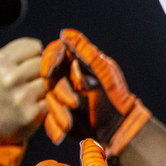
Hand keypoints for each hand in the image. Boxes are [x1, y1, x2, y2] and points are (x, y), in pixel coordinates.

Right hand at [0, 38, 46, 144]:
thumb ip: (16, 54)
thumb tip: (50, 49)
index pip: (34, 46)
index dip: (35, 54)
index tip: (30, 62)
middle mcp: (9, 78)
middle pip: (43, 63)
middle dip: (41, 69)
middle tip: (31, 80)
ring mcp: (21, 96)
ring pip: (49, 80)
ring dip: (45, 85)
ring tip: (32, 92)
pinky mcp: (32, 113)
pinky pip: (51, 98)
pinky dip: (46, 100)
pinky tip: (34, 104)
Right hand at [41, 29, 150, 154]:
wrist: (118, 128)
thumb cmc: (115, 96)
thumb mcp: (102, 71)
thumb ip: (84, 51)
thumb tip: (64, 33)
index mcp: (78, 62)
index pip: (56, 53)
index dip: (49, 60)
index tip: (47, 72)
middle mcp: (67, 77)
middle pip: (50, 77)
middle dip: (60, 92)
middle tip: (75, 103)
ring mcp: (62, 95)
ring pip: (48, 98)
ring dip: (59, 111)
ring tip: (72, 121)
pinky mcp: (59, 113)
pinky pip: (48, 118)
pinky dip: (54, 126)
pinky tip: (63, 132)